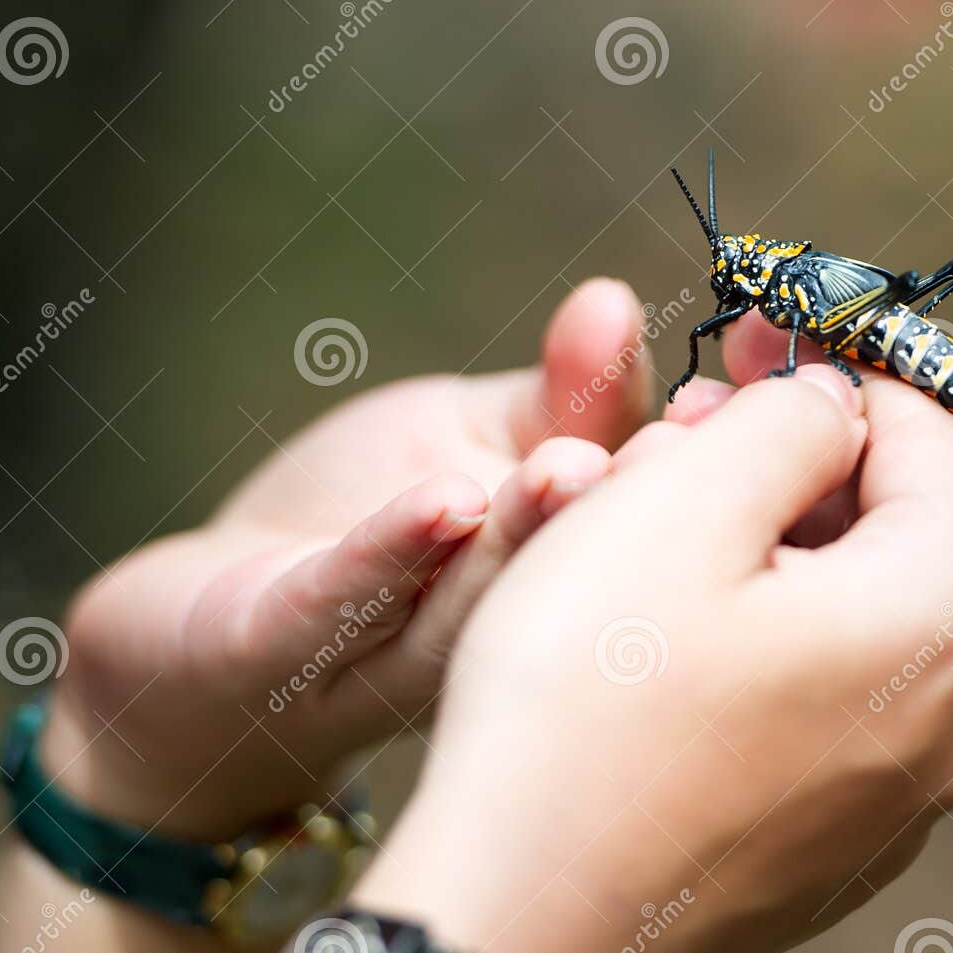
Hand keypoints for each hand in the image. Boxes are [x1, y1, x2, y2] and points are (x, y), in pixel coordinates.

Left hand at [41, 279, 650, 839]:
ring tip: (572, 469)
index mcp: (552, 579)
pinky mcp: (282, 650)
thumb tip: (615, 300)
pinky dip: (395, 551)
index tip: (750, 400)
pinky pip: (348, 603)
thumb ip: (552, 394)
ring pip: (473, 599)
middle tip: (681, 449)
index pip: (640, 520)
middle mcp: (489, 631)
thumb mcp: (470, 446)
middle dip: (629, 507)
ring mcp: (386, 652)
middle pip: (571, 572)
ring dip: (526, 535)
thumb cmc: (355, 534)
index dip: (699, 464)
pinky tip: (443, 502)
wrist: (202, 639)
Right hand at [351, 319, 952, 952]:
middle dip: (793, 462)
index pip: (930, 442)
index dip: (842, 368)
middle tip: (681, 424)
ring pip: (850, 621)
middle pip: (891, 533)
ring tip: (650, 526)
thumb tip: (836, 402)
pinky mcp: (842, 852)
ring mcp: (904, 800)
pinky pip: (823, 706)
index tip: (766, 325)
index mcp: (942, 619)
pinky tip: (663, 644)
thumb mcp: (678, 503)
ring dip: (767, 553)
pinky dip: (763, 648)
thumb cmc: (580, 704)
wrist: (514, 930)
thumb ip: (788, 418)